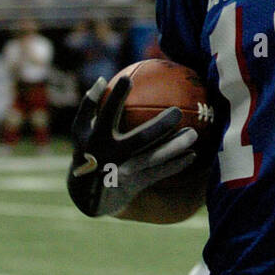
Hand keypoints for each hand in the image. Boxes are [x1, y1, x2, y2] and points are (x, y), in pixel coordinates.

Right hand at [66, 76, 199, 218]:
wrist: (87, 196)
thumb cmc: (86, 152)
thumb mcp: (80, 131)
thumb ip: (90, 106)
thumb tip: (103, 79)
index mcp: (95, 139)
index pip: (106, 114)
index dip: (115, 97)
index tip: (128, 78)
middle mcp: (110, 156)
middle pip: (139, 139)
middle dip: (160, 127)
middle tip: (178, 111)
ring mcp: (123, 171)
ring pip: (154, 158)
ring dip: (175, 147)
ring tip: (193, 134)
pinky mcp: (134, 184)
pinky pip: (159, 173)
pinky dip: (176, 165)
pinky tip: (193, 154)